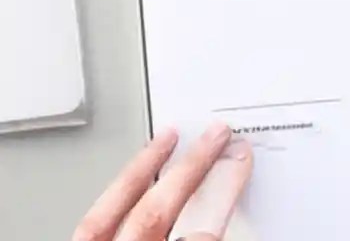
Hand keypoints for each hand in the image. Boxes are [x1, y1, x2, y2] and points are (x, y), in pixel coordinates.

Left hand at [73, 123, 251, 240]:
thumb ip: (211, 235)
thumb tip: (229, 210)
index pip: (200, 233)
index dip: (225, 192)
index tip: (241, 162)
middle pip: (157, 211)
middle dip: (191, 167)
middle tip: (216, 135)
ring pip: (110, 210)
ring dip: (143, 167)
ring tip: (167, 136)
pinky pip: (92, 223)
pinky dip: (115, 193)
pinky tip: (133, 177)